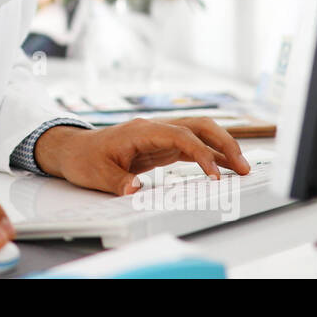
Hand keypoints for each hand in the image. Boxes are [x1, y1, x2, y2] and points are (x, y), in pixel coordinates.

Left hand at [36, 117, 251, 193]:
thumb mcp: (97, 174)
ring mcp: (160, 135)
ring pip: (199, 133)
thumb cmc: (84, 158)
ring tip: (243, 168)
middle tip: (244, 166)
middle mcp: (155, 128)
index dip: (201, 154)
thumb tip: (135, 190)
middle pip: (198, 126)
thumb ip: (118, 182)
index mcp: (141, 131)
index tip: (215, 174)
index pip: (181, 136)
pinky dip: (209, 155)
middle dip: (224, 143)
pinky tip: (223, 168)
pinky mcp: (161, 146)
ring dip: (221, 147)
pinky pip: (191, 146)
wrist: (73, 150)